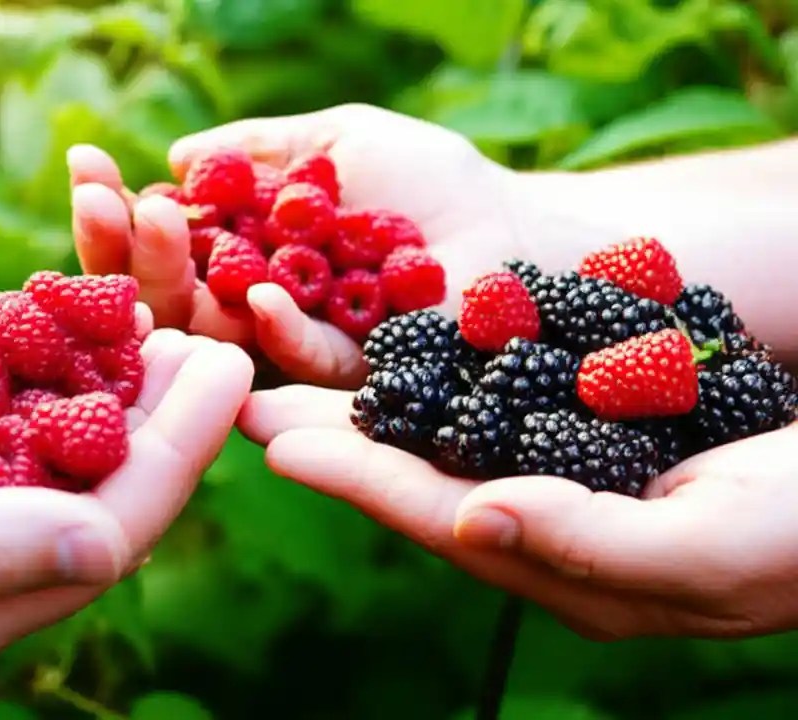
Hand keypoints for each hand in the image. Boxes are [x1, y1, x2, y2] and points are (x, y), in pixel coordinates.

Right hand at [68, 104, 528, 388]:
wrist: (520, 227)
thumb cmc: (431, 181)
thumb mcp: (335, 142)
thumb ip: (260, 149)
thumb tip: (176, 158)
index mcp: (250, 259)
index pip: (167, 246)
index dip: (122, 213)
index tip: (86, 168)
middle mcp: (260, 312)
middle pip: (172, 296)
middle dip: (127, 248)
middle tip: (94, 199)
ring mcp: (302, 352)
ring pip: (218, 334)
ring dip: (178, 281)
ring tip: (153, 222)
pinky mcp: (355, 384)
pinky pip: (304, 362)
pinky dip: (280, 328)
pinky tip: (260, 292)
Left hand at [240, 384, 797, 640]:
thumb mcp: (706, 545)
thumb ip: (585, 540)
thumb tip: (467, 518)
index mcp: (564, 567)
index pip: (434, 515)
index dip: (353, 477)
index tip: (274, 440)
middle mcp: (548, 526)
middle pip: (417, 474)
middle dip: (334, 436)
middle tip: (245, 396)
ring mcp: (565, 479)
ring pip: (445, 437)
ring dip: (371, 398)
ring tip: (297, 362)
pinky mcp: (588, 434)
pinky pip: (494, 404)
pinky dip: (437, 375)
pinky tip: (396, 348)